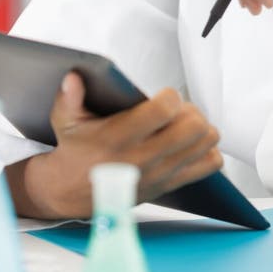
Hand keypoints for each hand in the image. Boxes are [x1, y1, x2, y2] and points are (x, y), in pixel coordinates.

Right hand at [6, 72, 221, 218]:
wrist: (72, 194)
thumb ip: (69, 97)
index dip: (170, 96)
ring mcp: (160, 173)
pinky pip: (208, 166)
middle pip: (195, 127)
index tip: (163, 94)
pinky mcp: (170, 184)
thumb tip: (74, 77)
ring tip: (182, 125)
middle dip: (190, 111)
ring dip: (200, 129)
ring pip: (206, 144)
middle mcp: (144, 157)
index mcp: (119, 138)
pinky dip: (206, 150)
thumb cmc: (75, 151)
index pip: (164, 111)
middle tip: (177, 110)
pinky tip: (188, 144)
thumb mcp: (64, 122)